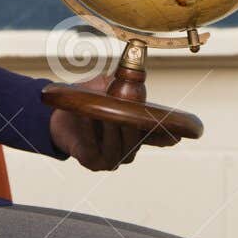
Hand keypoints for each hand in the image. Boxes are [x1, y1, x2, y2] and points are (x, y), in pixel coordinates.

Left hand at [48, 73, 175, 170]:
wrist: (60, 116)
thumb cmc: (90, 100)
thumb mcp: (109, 86)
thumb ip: (123, 83)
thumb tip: (133, 74)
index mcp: (138, 133)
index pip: (159, 137)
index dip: (168, 136)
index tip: (177, 135)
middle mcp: (129, 150)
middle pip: (136, 139)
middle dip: (132, 123)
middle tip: (129, 106)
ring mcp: (112, 159)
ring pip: (117, 145)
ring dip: (110, 126)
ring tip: (104, 110)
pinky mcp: (92, 162)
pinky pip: (94, 147)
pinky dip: (89, 131)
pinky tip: (85, 115)